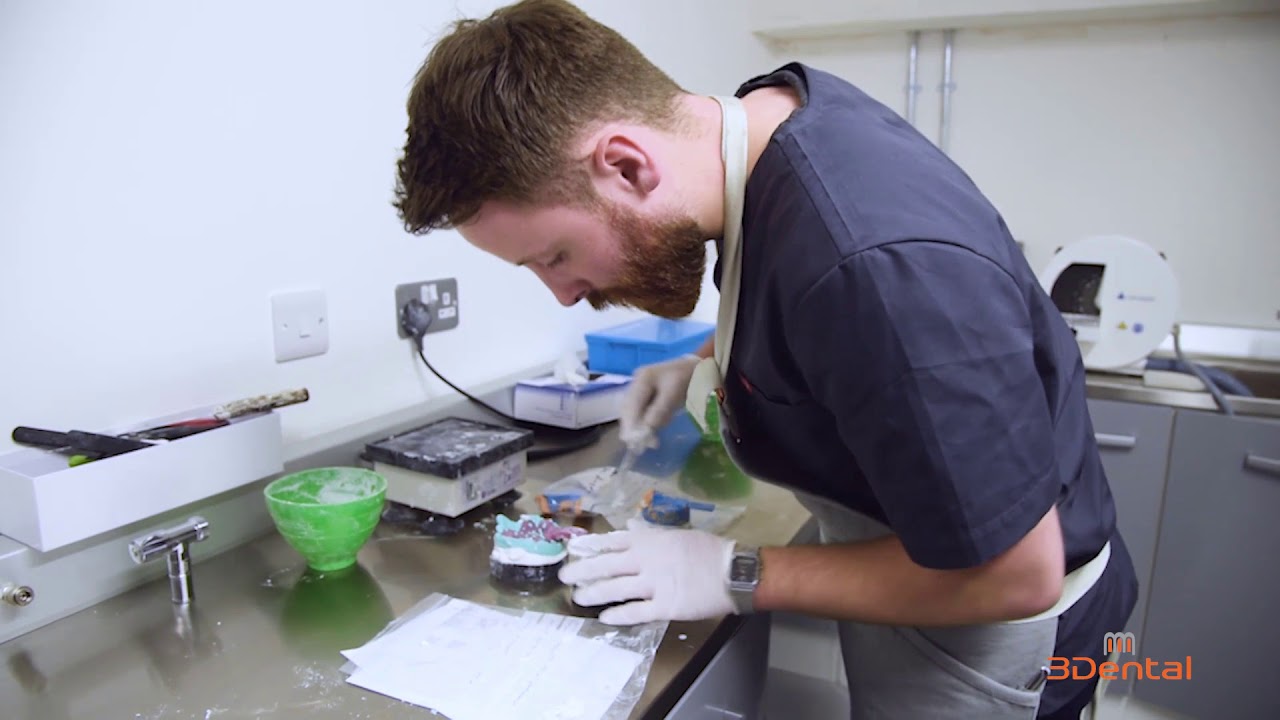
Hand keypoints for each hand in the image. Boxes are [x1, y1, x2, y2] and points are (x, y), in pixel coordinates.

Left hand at [559, 527, 735, 624]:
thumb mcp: (676, 534)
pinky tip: (605, 617)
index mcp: (649, 540)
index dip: (591, 547)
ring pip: (615, 588)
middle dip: (582, 571)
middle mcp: (646, 560)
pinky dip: (618, 614)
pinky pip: (635, 612)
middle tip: (565, 577)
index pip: (612, 541)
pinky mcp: (664, 606)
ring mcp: (653, 584)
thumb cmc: (707, 550)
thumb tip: (628, 524)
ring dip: (594, 593)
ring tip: (579, 598)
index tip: (574, 550)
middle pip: (605, 565)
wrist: (732, 571)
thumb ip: (649, 532)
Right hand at [618, 354, 699, 449]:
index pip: (631, 404)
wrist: (695, 368)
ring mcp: (638, 389)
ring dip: (639, 428)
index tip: (636, 441)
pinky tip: (652, 432)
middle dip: (633, 428)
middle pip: (628, 409)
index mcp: (642, 378)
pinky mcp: (644, 396)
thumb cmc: (687, 378)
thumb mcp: (675, 393)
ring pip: (632, 413)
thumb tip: (646, 429)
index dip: (631, 424)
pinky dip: (645, 424)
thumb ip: (660, 410)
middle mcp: (636, 383)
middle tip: (641, 446)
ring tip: (651, 442)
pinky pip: (639, 413)